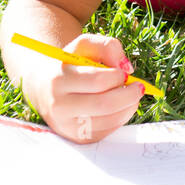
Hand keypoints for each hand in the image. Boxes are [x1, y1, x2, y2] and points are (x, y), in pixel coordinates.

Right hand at [28, 33, 143, 143]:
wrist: (45, 89)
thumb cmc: (70, 65)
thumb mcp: (84, 46)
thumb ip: (107, 46)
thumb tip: (126, 67)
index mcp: (58, 80)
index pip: (98, 81)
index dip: (118, 76)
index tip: (123, 72)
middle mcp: (59, 106)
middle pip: (105, 104)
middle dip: (129, 94)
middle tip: (138, 86)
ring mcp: (68, 126)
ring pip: (110, 120)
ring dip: (129, 106)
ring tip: (130, 94)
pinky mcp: (79, 138)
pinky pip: (109, 130)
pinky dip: (122, 116)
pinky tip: (120, 106)